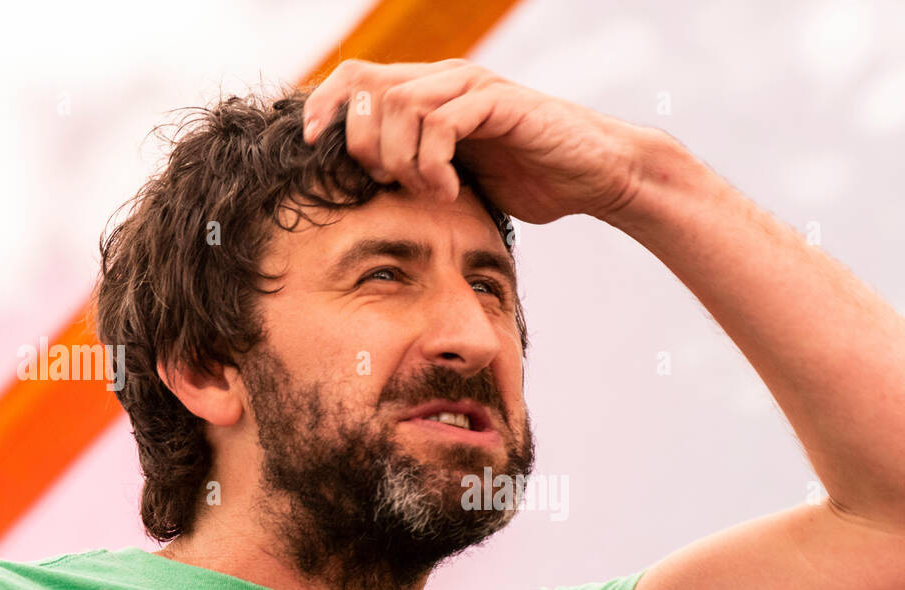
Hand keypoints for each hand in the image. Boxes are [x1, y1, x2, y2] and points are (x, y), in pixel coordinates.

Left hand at [301, 58, 648, 223]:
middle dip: (363, 145)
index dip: (324, 106)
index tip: (309, 147)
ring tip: (426, 192)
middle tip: (390, 185)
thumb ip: (421, 172)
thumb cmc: (533, 180)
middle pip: (369, 90)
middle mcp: (447, 80)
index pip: (357, 79)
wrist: (595, 175)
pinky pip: (443, 123)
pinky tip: (448, 191)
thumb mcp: (463, 179)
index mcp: (431, 93)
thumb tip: (369, 194)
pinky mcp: (499, 104)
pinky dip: (433, 163)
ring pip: (401, 106)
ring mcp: (473, 88)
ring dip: (401, 158)